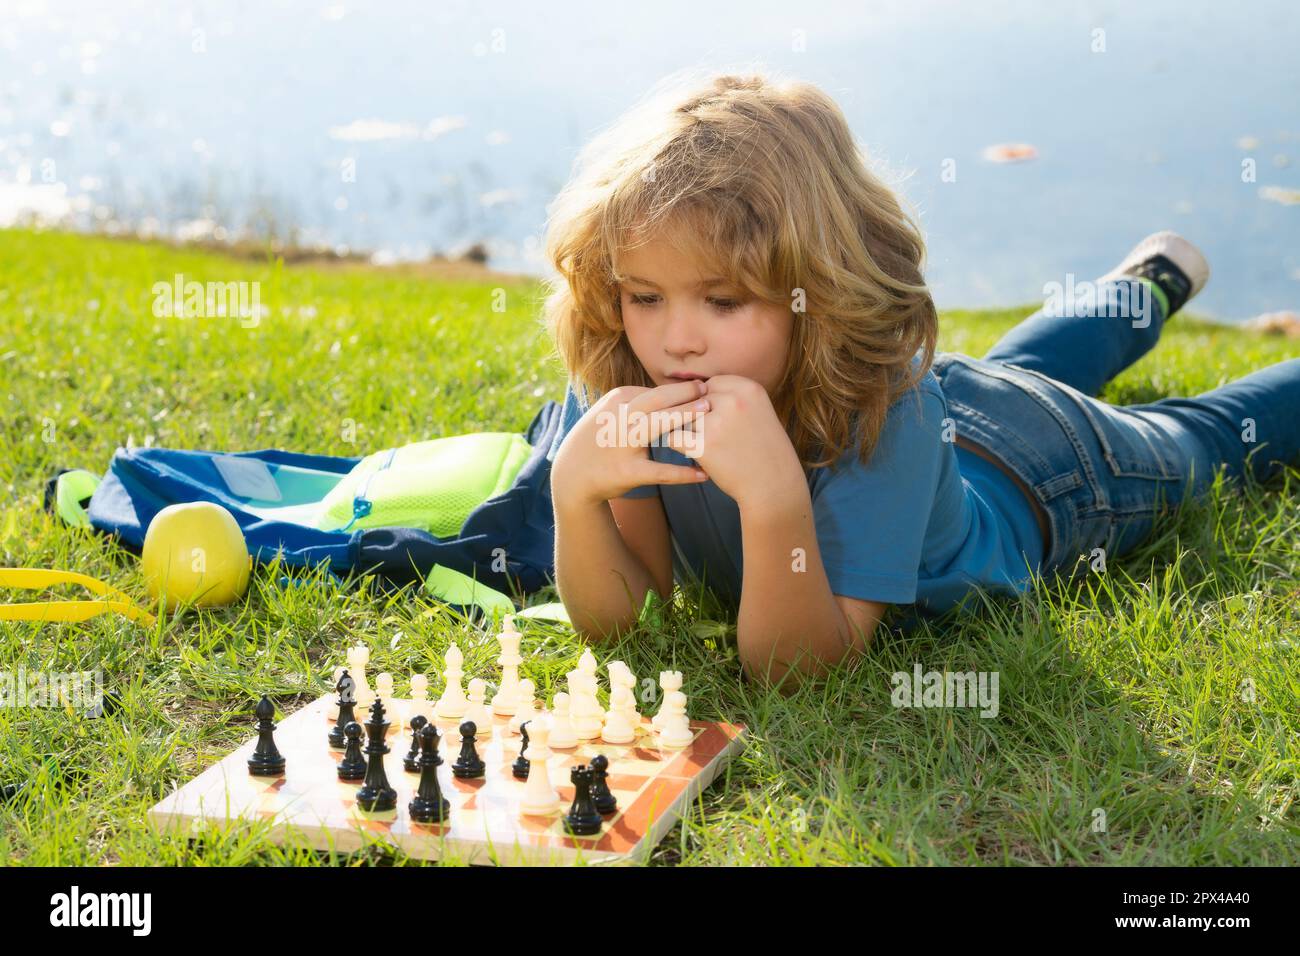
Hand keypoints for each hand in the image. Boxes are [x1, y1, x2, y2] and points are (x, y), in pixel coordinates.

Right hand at [551, 379, 711, 506]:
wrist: (572, 475)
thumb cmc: (600, 440)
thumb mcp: (612, 412)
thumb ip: (641, 402)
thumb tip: (677, 391)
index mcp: (617, 400)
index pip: (654, 391)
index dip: (682, 389)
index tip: (705, 387)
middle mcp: (618, 418)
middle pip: (657, 400)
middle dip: (686, 394)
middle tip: (711, 392)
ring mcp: (622, 444)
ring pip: (657, 427)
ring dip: (685, 418)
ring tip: (710, 416)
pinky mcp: (627, 472)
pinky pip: (660, 472)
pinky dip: (683, 473)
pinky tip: (702, 474)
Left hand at [659, 375, 802, 507]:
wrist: (774, 485)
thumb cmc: (765, 450)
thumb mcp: (758, 411)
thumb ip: (731, 397)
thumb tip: (694, 388)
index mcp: (749, 388)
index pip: (710, 384)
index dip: (708, 403)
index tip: (719, 419)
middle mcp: (733, 401)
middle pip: (694, 399)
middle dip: (697, 417)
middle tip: (714, 436)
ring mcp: (717, 423)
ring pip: (681, 417)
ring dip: (688, 431)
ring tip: (706, 445)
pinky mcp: (703, 446)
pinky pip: (674, 438)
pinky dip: (679, 447)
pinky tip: (695, 455)